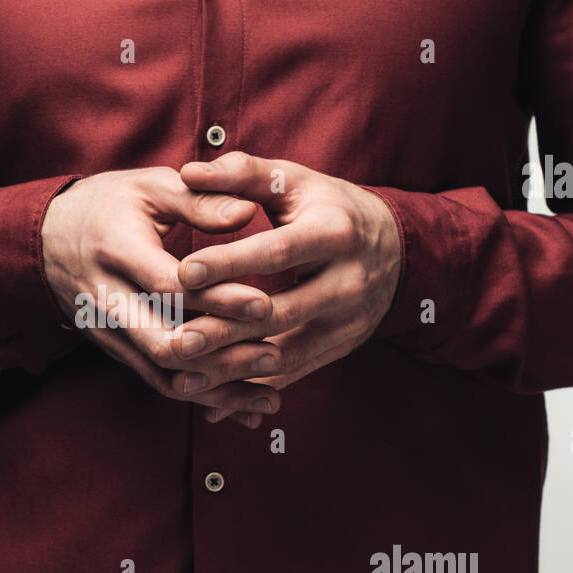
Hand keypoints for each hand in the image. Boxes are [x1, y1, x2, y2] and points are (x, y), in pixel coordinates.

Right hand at [41, 166, 285, 426]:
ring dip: (219, 389)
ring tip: (270, 394)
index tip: (263, 305)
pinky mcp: (115, 351)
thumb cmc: (109, 205)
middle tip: (272, 354)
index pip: (168, 286)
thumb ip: (200, 199)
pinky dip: (204, 397)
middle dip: (222, 356)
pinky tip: (245, 404)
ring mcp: (108, 332)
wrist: (46, 238)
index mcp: (116, 250)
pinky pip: (160, 382)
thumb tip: (247, 211)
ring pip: (164, 375)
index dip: (216, 299)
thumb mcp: (149, 187)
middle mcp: (106, 299)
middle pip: (164, 343)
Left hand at [170, 152, 401, 405]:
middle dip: (225, 330)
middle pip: (280, 313)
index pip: (277, 251)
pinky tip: (210, 402)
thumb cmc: (329, 207)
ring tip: (182, 377)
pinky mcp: (339, 349)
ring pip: (285, 355)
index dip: (230, 262)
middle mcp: (346, 283)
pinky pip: (292, 376)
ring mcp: (346, 323)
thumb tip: (189, 170)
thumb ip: (242, 173)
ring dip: (232, 371)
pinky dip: (249, 391)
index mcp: (335, 233)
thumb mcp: (295, 181)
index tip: (182, 272)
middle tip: (175, 341)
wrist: (397, 248)